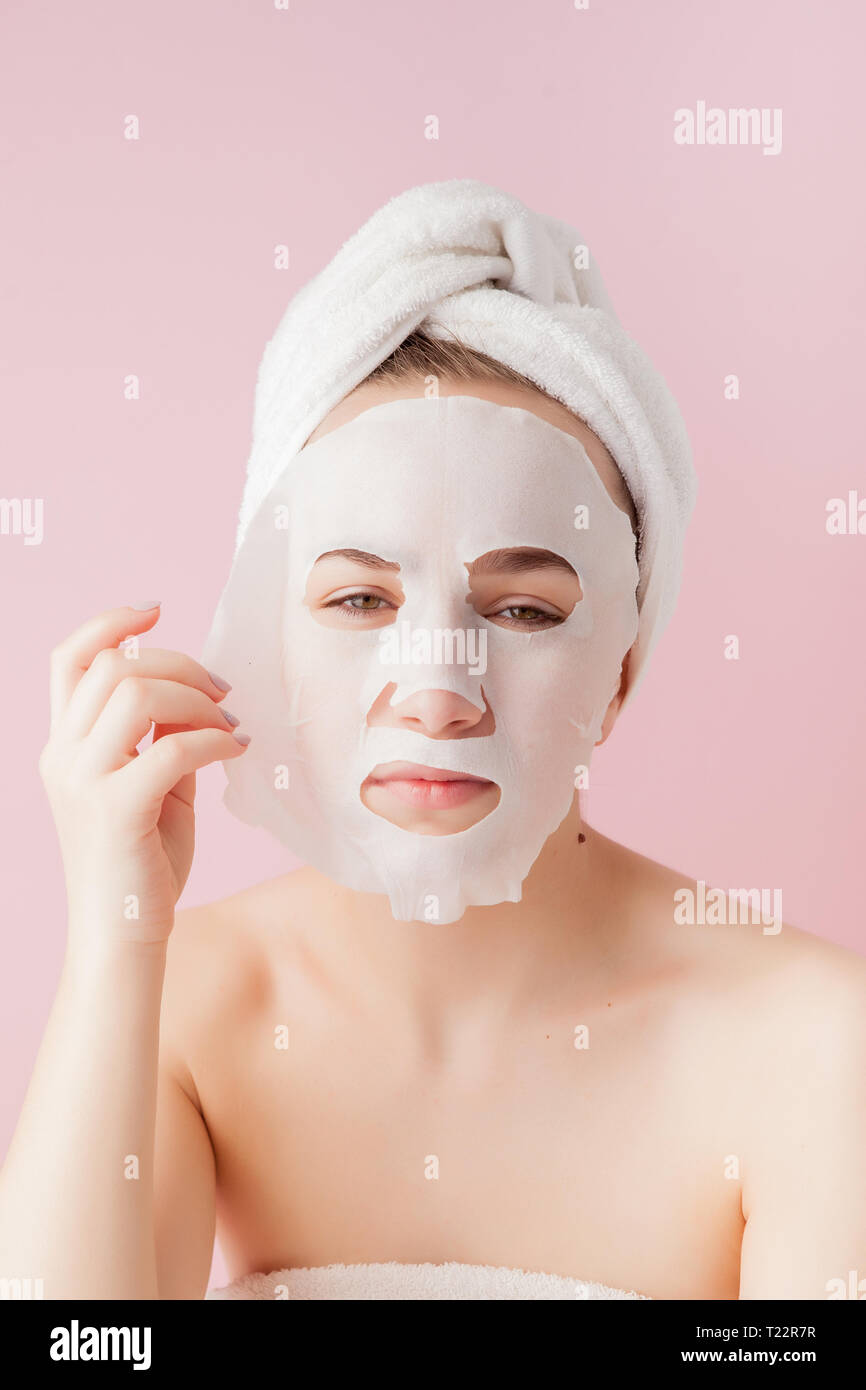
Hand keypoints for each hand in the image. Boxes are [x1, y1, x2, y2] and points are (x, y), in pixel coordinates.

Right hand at [38, 603, 248, 947]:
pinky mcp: (114, 810)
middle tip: (223, 692)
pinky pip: (170, 748)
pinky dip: (212, 740)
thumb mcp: (150, 788)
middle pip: (114, 666)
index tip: (155, 612)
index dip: (109, 623)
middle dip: (179, 664)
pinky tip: (235, 751)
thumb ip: (162, 739)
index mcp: (63, 746)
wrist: (121, 935)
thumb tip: (200, 698)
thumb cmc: (141, 864)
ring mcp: (83, 782)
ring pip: (136, 695)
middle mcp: (62, 756)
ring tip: (229, 724)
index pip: (68, 659)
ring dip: (197, 699)